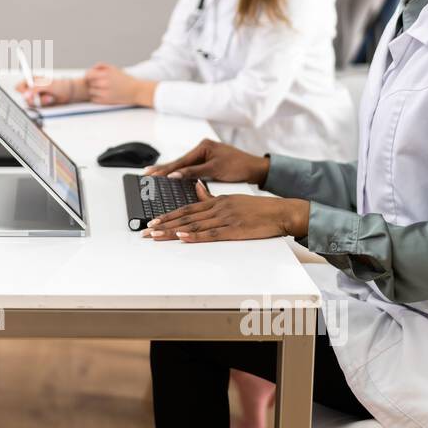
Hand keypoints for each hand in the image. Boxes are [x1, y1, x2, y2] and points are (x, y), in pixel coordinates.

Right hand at [16, 75, 83, 106]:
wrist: (69, 93)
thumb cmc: (59, 85)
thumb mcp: (46, 85)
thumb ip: (34, 90)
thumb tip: (25, 95)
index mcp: (31, 80)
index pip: (19, 86)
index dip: (22, 92)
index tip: (28, 94)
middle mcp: (32, 88)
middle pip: (24, 97)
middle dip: (33, 98)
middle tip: (39, 97)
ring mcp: (36, 96)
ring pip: (31, 103)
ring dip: (41, 101)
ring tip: (49, 97)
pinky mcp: (40, 103)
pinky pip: (37, 107)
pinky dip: (44, 104)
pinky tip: (50, 100)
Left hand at [85, 63, 154, 106]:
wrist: (136, 91)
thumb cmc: (125, 79)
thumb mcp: (114, 68)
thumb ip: (101, 66)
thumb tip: (91, 69)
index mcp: (106, 74)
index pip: (88, 74)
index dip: (88, 76)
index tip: (92, 78)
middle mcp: (104, 83)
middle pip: (89, 83)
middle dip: (92, 83)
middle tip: (99, 84)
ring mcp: (104, 92)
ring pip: (90, 92)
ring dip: (94, 91)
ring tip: (102, 90)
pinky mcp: (106, 101)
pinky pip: (94, 99)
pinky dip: (96, 97)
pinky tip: (103, 95)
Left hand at [142, 183, 308, 241]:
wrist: (281, 212)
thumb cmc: (258, 209)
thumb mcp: (232, 199)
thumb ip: (212, 197)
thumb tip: (196, 190)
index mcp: (216, 201)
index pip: (186, 208)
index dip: (168, 215)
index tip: (152, 221)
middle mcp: (218, 208)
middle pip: (185, 217)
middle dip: (163, 225)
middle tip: (146, 231)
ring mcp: (226, 218)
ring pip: (194, 225)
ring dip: (173, 231)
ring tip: (156, 236)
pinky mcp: (235, 229)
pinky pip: (211, 233)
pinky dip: (195, 236)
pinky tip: (182, 237)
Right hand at [143, 138, 269, 184]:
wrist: (256, 169)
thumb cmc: (239, 166)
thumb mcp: (215, 169)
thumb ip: (193, 172)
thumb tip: (174, 175)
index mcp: (203, 147)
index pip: (181, 161)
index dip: (166, 169)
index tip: (152, 174)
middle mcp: (202, 149)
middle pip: (179, 162)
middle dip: (163, 168)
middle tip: (146, 173)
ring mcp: (204, 155)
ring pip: (183, 165)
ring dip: (169, 171)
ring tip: (153, 174)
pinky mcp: (208, 162)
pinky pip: (190, 168)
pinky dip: (180, 172)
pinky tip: (170, 176)